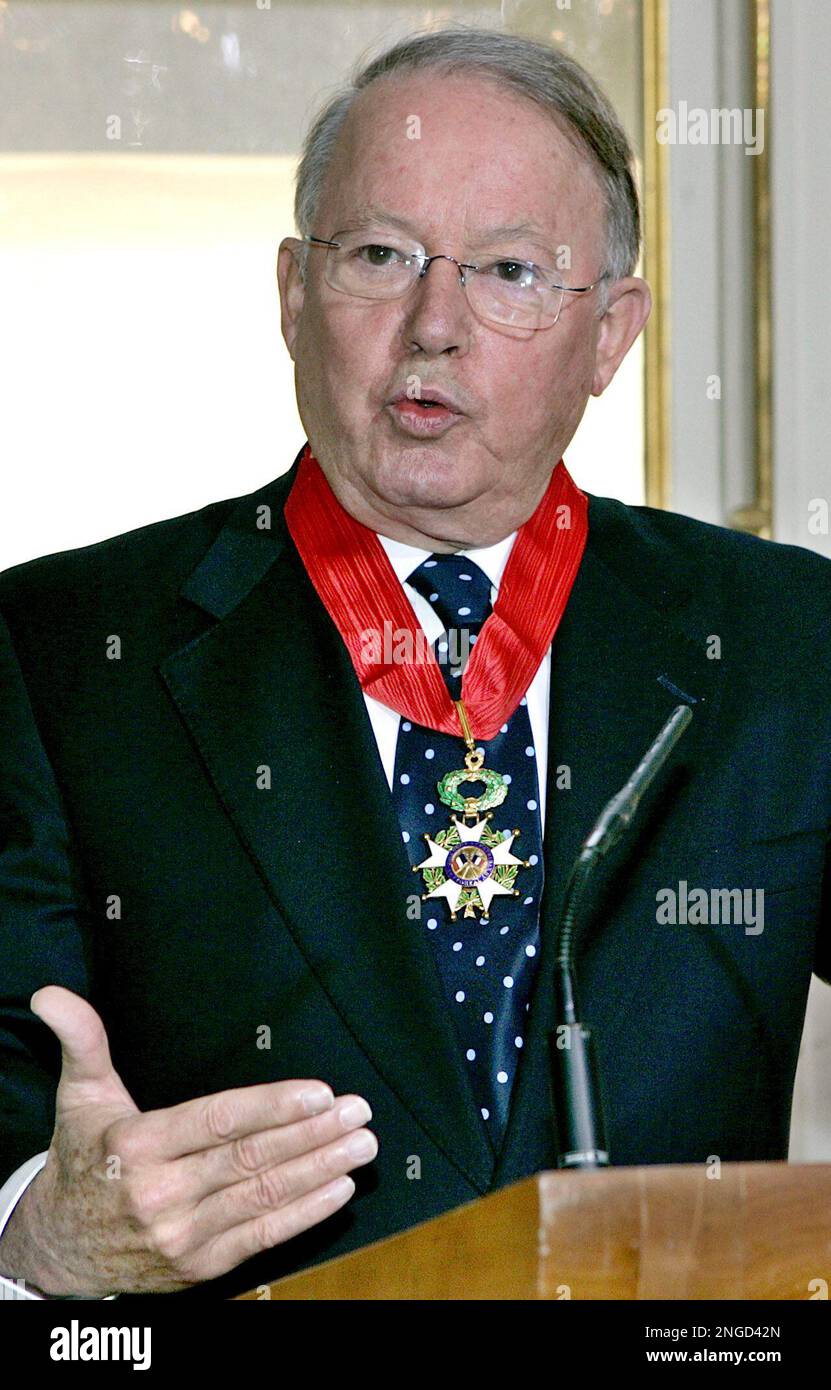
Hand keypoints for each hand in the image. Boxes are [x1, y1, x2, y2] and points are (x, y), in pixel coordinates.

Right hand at [0, 986, 376, 1295]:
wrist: (58, 1249)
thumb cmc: (81, 1161)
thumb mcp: (79, 1097)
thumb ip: (81, 1041)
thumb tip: (52, 994)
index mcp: (135, 1146)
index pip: (218, 1121)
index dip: (272, 1107)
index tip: (320, 1092)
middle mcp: (161, 1193)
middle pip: (250, 1158)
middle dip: (312, 1134)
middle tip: (358, 1112)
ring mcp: (183, 1235)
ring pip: (263, 1196)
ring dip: (319, 1169)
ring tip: (360, 1145)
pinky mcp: (199, 1265)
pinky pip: (260, 1237)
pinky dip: (304, 1215)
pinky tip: (338, 1189)